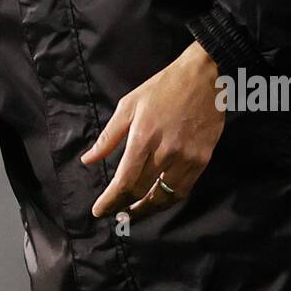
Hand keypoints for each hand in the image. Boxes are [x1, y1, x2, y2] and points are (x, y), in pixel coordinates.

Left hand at [80, 42, 223, 222]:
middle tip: (116, 213)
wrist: (202, 77)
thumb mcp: (128, 105)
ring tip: (135, 213)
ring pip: (163, 196)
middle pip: (142, 191)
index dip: (110, 201)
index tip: (99, 211)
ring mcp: (186, 158)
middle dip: (125, 206)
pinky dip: (168, 199)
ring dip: (147, 209)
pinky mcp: (202, 160)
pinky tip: (158, 199)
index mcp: (142, 137)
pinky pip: (183, 190)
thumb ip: (108, 137)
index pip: (124, 180)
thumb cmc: (162, 88)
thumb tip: (88, 160)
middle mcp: (164, 152)